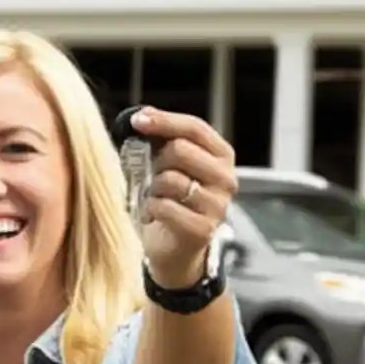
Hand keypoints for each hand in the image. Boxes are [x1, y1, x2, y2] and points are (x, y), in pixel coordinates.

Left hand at [130, 107, 237, 287]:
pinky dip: (150, 208)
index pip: (195, 128)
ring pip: (169, 179)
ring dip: (152, 187)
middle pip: (180, 150)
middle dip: (156, 160)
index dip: (164, 121)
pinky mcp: (203, 229)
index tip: (137, 120)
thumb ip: (162, 140)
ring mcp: (218, 206)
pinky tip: (152, 214)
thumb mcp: (170, 165)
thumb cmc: (170, 199)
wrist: (174, 248)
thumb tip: (142, 115)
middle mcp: (226, 179)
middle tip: (151, 175)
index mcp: (222, 156)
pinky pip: (164, 206)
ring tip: (154, 197)